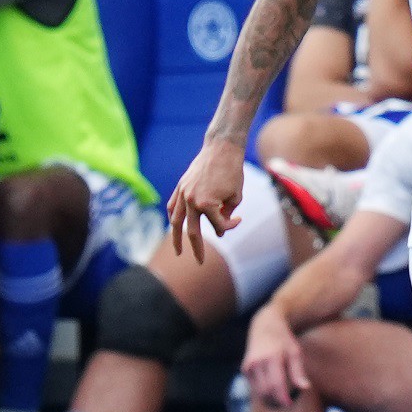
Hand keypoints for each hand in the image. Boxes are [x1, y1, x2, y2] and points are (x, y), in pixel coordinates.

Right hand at [166, 138, 245, 261]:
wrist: (221, 148)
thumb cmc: (233, 171)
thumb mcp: (236, 196)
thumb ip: (226, 214)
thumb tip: (218, 230)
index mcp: (207, 204)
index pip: (219, 225)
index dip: (230, 225)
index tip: (239, 220)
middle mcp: (191, 201)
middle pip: (192, 231)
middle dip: (196, 248)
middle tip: (199, 262)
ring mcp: (182, 194)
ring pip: (176, 221)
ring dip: (176, 238)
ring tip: (178, 251)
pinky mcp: (180, 187)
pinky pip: (172, 206)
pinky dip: (173, 217)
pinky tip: (175, 226)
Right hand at [243, 307, 309, 406]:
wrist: (264, 327)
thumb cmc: (283, 340)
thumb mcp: (295, 352)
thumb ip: (298, 371)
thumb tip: (305, 388)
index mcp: (272, 358)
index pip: (276, 384)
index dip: (282, 397)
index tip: (290, 403)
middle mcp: (257, 363)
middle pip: (266, 391)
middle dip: (276, 400)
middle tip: (287, 401)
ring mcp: (249, 366)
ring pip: (258, 391)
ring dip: (270, 398)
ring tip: (282, 395)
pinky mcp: (245, 369)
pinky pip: (254, 386)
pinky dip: (264, 390)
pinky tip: (273, 387)